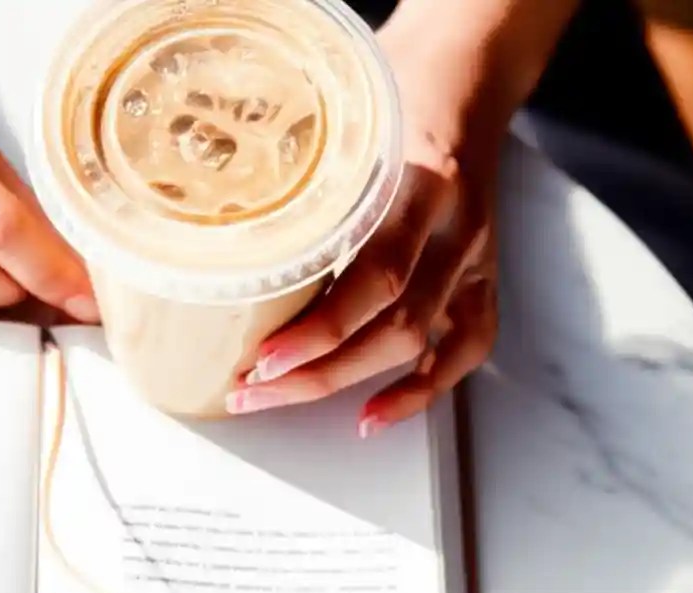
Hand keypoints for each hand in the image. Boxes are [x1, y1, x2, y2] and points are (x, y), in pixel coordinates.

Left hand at [227, 14, 504, 434]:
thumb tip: (211, 228)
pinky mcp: (481, 276)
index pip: (376, 277)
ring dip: (346, 383)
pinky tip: (371, 416)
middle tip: (248, 390)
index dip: (319, 330)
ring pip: (420, 345)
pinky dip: (420, 391)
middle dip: (315, 371)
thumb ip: (298, 175)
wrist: (465, 75)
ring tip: (278, 399)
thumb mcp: (343, 121)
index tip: (262, 360)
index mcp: (422, 181)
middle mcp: (457, 227)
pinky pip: (464, 348)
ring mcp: (475, 257)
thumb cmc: (394, 91)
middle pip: (394, 327)